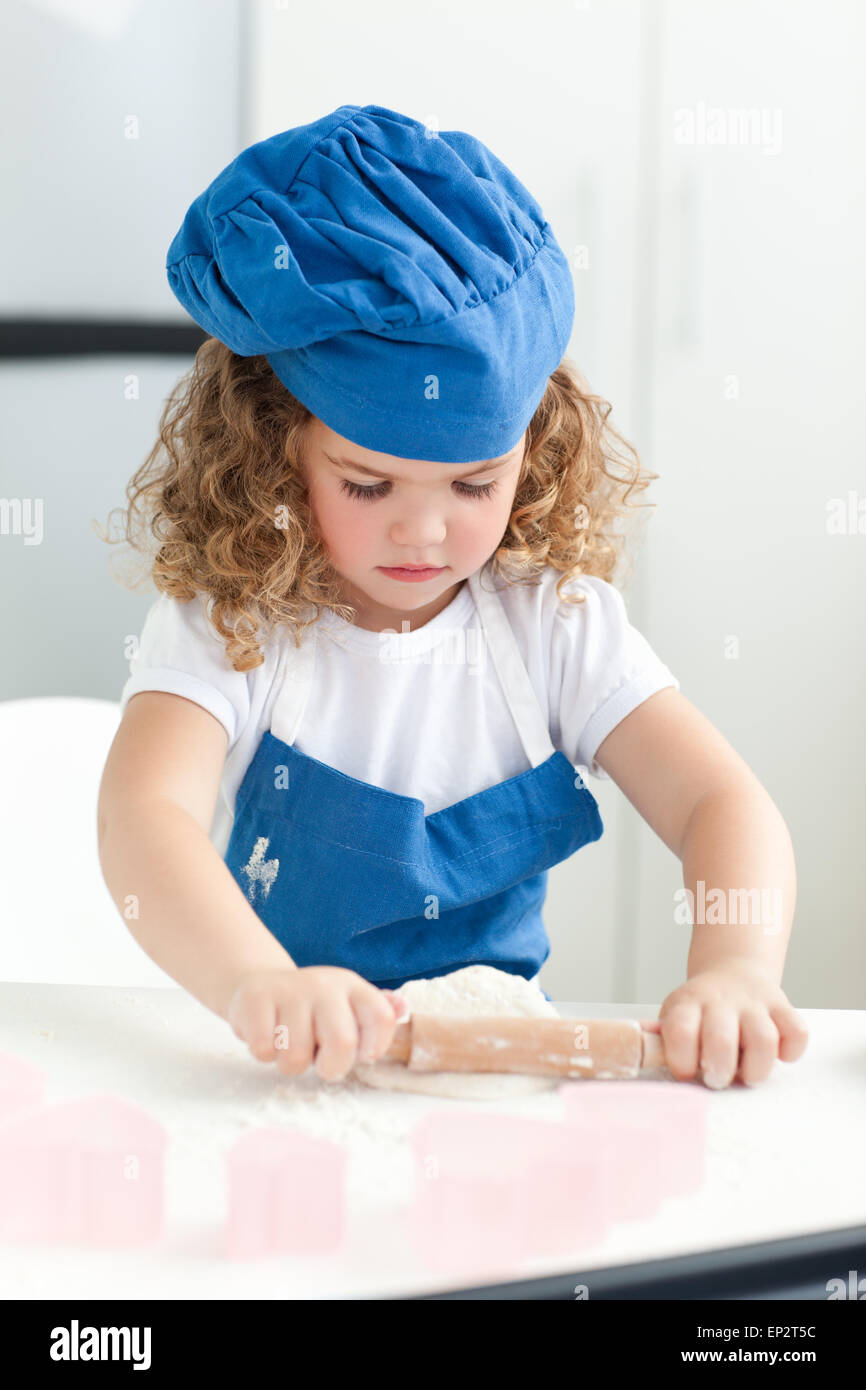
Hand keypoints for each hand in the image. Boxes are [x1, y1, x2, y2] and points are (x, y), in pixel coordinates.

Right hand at [226, 965, 408, 1081]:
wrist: (259, 985)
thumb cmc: (310, 1009)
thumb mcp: (346, 1007)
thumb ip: (375, 1014)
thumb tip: (403, 1008)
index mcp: (352, 987)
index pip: (381, 1018)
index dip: (375, 1047)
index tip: (361, 1055)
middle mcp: (325, 984)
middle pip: (342, 1042)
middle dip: (331, 1068)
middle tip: (320, 1063)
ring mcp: (290, 989)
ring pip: (296, 1055)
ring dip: (290, 1064)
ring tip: (289, 1045)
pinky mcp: (256, 998)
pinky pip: (263, 1049)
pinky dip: (264, 1054)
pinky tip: (268, 1036)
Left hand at [640, 961, 808, 1088]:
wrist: (732, 973)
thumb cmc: (699, 1011)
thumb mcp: (674, 1016)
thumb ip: (662, 1038)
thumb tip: (642, 1053)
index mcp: (687, 1004)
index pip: (680, 1032)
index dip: (682, 1060)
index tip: (686, 1071)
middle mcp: (721, 1001)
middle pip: (721, 1040)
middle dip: (719, 1071)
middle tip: (717, 1079)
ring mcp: (755, 1004)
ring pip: (764, 1040)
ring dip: (756, 1069)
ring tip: (746, 1074)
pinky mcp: (784, 1008)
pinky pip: (797, 1033)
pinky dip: (790, 1052)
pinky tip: (776, 1055)